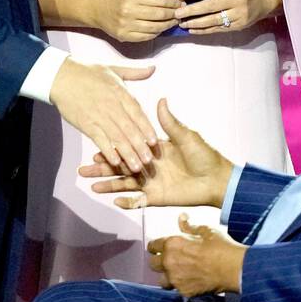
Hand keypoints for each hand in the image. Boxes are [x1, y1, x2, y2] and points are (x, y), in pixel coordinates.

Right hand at [50, 59, 157, 173]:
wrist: (61, 76)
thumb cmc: (88, 72)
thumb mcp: (114, 68)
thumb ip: (135, 72)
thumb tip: (153, 68)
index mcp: (120, 93)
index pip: (137, 113)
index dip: (147, 128)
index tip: (155, 141)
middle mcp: (112, 106)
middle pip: (129, 129)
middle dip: (140, 146)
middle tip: (149, 161)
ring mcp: (98, 116)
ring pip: (116, 137)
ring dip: (127, 153)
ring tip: (136, 167)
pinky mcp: (86, 124)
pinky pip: (99, 139)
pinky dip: (107, 151)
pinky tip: (114, 162)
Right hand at [79, 98, 234, 208]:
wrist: (217, 180)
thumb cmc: (204, 156)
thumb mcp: (185, 136)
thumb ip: (170, 123)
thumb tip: (161, 99)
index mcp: (154, 150)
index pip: (127, 148)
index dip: (111, 148)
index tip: (93, 148)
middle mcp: (149, 167)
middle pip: (121, 167)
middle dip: (102, 168)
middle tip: (82, 170)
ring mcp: (152, 183)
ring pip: (125, 184)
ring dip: (109, 185)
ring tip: (91, 185)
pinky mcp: (158, 198)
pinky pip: (139, 201)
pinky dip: (127, 202)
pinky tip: (113, 200)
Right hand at [91, 0, 180, 42]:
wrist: (96, 7)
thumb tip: (172, 2)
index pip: (160, 1)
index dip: (173, 3)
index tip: (180, 3)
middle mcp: (129, 11)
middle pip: (160, 15)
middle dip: (173, 14)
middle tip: (181, 13)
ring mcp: (126, 26)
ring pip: (155, 28)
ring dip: (167, 25)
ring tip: (174, 21)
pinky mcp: (124, 36)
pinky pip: (146, 37)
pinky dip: (156, 33)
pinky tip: (161, 28)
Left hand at [147, 214, 247, 296]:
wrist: (232, 268)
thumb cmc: (220, 246)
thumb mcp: (205, 231)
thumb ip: (188, 226)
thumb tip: (182, 217)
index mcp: (172, 243)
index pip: (152, 246)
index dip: (157, 246)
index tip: (161, 248)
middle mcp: (169, 261)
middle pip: (153, 263)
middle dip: (159, 261)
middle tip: (170, 260)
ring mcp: (175, 278)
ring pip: (161, 280)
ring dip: (167, 276)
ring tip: (178, 274)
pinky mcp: (184, 291)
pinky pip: (176, 289)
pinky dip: (181, 285)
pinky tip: (190, 281)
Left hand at [174, 0, 277, 33]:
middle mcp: (236, 0)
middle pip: (210, 6)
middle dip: (191, 10)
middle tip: (177, 13)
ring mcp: (238, 14)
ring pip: (213, 20)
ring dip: (195, 22)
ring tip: (182, 23)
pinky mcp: (239, 25)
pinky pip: (218, 29)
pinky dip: (204, 30)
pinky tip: (192, 29)